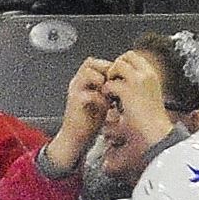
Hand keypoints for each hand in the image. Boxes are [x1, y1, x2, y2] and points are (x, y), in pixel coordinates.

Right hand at [44, 55, 110, 170]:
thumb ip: (108, 88)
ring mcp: (75, 91)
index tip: (118, 77)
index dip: (107, 66)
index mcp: (83, 80)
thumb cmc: (90, 120)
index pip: (94, 62)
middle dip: (105, 71)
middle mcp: (77, 82)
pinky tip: (107, 107)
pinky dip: (101, 99)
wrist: (77, 137)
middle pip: (90, 63)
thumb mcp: (102, 99)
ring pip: (88, 74)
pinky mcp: (76, 103)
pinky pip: (90, 94)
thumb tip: (123, 80)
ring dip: (102, 82)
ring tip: (110, 95)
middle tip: (115, 83)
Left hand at [104, 49, 177, 146]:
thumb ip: (140, 86)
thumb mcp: (149, 97)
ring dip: (111, 75)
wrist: (156, 132)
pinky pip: (111, 83)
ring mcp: (138, 81)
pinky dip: (107, 90)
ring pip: (118, 65)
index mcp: (153, 76)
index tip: (120, 76)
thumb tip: (126, 81)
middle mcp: (147, 75)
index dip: (124, 63)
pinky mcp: (128, 91)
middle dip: (116, 65)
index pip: (136, 57)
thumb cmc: (153, 121)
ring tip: (110, 89)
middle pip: (127, 56)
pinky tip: (109, 99)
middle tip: (112, 80)